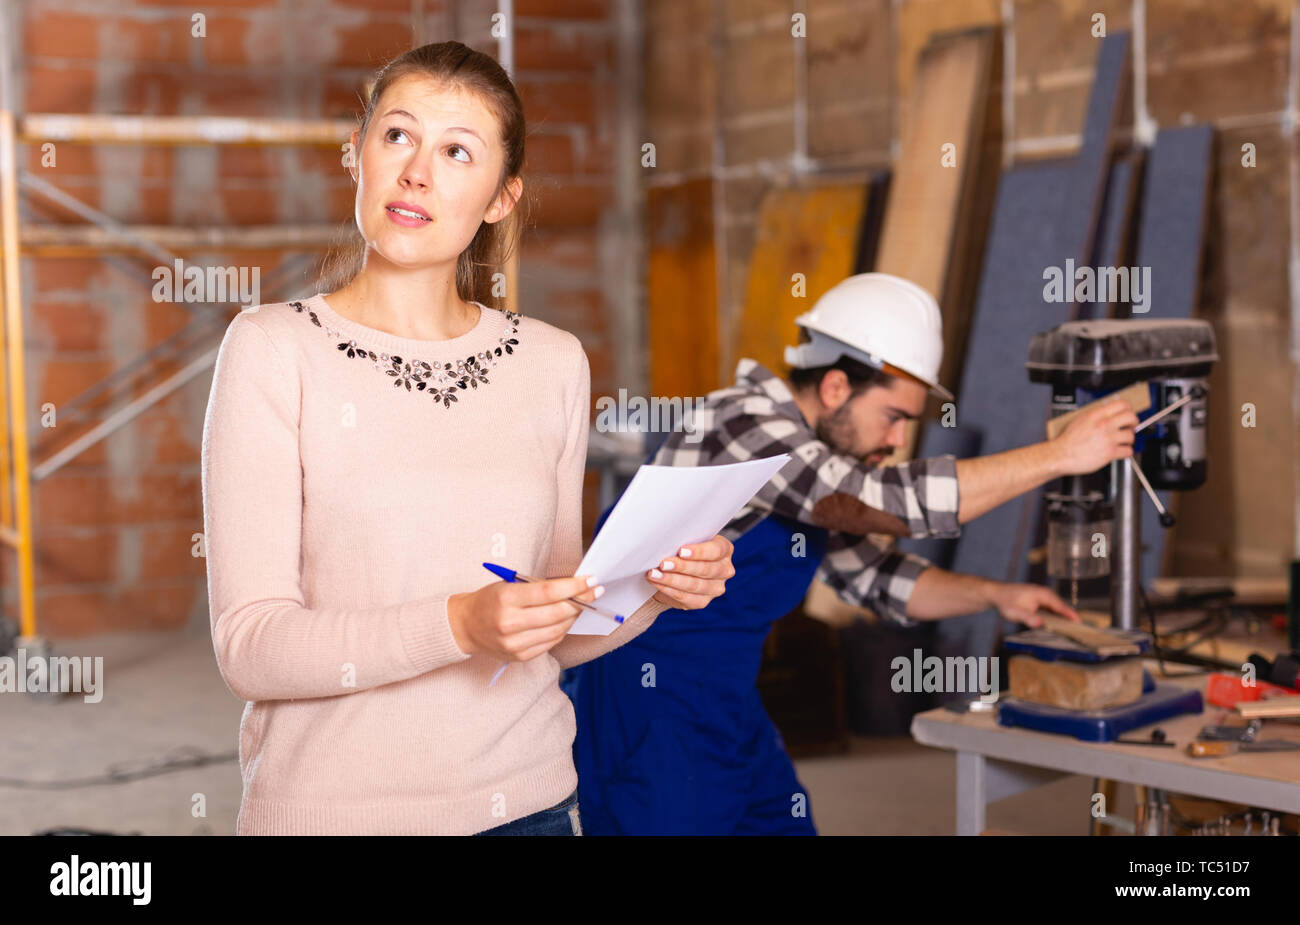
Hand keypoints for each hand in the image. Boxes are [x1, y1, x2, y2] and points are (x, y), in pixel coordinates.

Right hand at [447, 575, 600, 661]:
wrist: (466, 626)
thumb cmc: (490, 600)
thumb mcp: (509, 584)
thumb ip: (539, 587)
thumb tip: (574, 586)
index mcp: (506, 599)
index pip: (549, 592)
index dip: (575, 586)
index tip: (592, 580)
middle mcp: (510, 623)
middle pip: (557, 612)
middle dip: (582, 601)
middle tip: (595, 591)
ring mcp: (515, 643)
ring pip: (558, 629)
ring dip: (574, 616)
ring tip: (581, 604)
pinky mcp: (520, 656)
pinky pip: (551, 642)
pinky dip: (562, 629)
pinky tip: (565, 619)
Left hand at [647, 534, 735, 609]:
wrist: (677, 569)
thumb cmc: (682, 548)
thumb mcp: (687, 539)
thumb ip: (683, 539)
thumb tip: (667, 542)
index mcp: (724, 550)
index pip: (716, 550)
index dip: (699, 552)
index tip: (681, 551)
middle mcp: (724, 570)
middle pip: (705, 569)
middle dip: (682, 567)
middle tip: (663, 563)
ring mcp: (715, 588)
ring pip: (694, 585)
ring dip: (671, 580)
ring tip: (654, 574)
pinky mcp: (702, 602)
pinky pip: (685, 598)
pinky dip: (668, 590)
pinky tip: (657, 583)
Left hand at [986, 582, 1079, 627]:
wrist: (997, 593)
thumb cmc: (1006, 601)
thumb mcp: (1015, 612)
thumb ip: (1028, 618)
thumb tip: (1040, 624)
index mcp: (1043, 594)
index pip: (1061, 606)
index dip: (1071, 615)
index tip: (1080, 625)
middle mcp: (1046, 594)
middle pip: (1062, 608)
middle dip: (1071, 619)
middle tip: (1081, 633)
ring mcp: (1044, 598)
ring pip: (1058, 610)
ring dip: (1065, 620)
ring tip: (1074, 633)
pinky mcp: (1041, 602)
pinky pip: (1053, 611)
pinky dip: (1058, 618)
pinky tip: (1060, 628)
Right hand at [1052, 399, 1138, 475]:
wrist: (1061, 455)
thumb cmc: (1067, 440)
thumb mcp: (1079, 420)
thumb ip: (1095, 416)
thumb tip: (1106, 414)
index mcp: (1096, 415)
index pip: (1122, 404)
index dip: (1129, 408)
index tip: (1128, 412)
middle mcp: (1104, 425)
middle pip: (1131, 417)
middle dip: (1134, 422)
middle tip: (1131, 426)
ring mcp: (1108, 439)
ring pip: (1131, 435)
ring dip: (1129, 439)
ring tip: (1123, 441)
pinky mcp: (1110, 453)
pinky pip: (1128, 451)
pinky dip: (1126, 452)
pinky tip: (1121, 451)